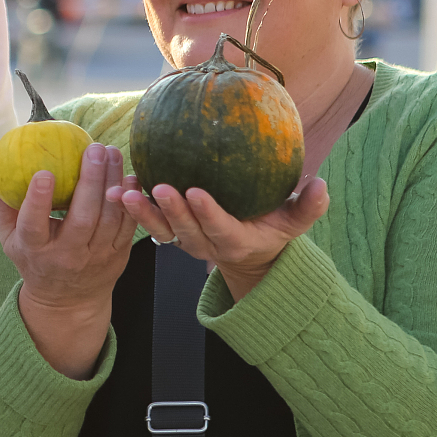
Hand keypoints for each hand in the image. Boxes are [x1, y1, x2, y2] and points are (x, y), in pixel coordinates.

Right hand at [0, 144, 134, 314]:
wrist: (68, 302)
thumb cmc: (35, 260)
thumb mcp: (11, 239)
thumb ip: (3, 205)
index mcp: (36, 250)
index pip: (34, 226)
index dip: (38, 201)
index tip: (44, 173)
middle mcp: (67, 256)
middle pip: (81, 218)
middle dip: (89, 181)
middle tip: (93, 148)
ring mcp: (95, 258)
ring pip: (108, 219)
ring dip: (112, 182)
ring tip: (111, 153)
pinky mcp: (118, 257)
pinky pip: (127, 226)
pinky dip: (130, 200)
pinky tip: (129, 176)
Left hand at [121, 177, 329, 300]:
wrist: (247, 251)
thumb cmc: (271, 230)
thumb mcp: (294, 223)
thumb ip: (308, 207)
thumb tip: (321, 184)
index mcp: (233, 240)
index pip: (218, 228)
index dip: (206, 213)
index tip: (195, 192)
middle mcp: (204, 243)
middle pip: (184, 229)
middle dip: (171, 211)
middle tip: (160, 188)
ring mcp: (183, 239)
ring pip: (159, 230)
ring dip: (141, 213)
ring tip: (124, 193)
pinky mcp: (168, 230)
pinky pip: (147, 220)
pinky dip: (131, 207)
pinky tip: (116, 186)